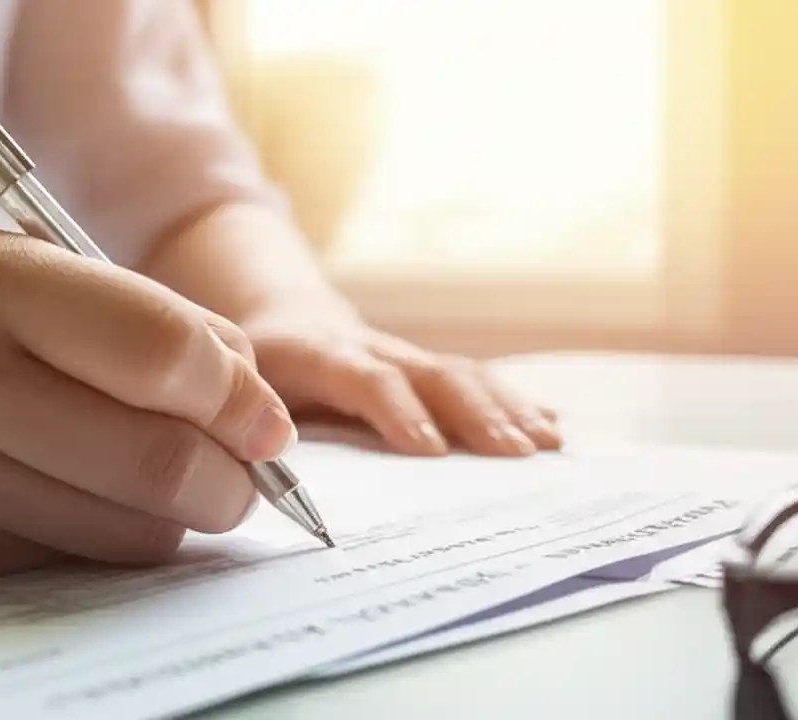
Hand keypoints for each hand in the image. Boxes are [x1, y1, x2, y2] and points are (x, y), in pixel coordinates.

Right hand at [0, 231, 294, 584]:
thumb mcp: (41, 278)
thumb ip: (159, 328)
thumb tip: (262, 414)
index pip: (165, 353)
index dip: (242, 400)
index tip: (267, 427)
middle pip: (157, 459)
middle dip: (232, 482)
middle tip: (239, 478)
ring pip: (128, 529)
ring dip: (177, 517)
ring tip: (159, 483)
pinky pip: (74, 564)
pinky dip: (108, 540)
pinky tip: (77, 501)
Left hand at [239, 304, 560, 456]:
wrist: (289, 317)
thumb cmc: (266, 370)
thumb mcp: (245, 388)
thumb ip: (256, 422)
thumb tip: (274, 472)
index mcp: (322, 356)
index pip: (368, 378)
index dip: (399, 410)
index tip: (431, 450)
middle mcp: (375, 349)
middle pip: (432, 374)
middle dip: (476, 414)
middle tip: (514, 455)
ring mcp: (408, 355)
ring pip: (463, 374)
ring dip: (507, 409)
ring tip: (546, 444)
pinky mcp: (429, 367)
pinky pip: (478, 380)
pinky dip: (517, 403)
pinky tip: (552, 427)